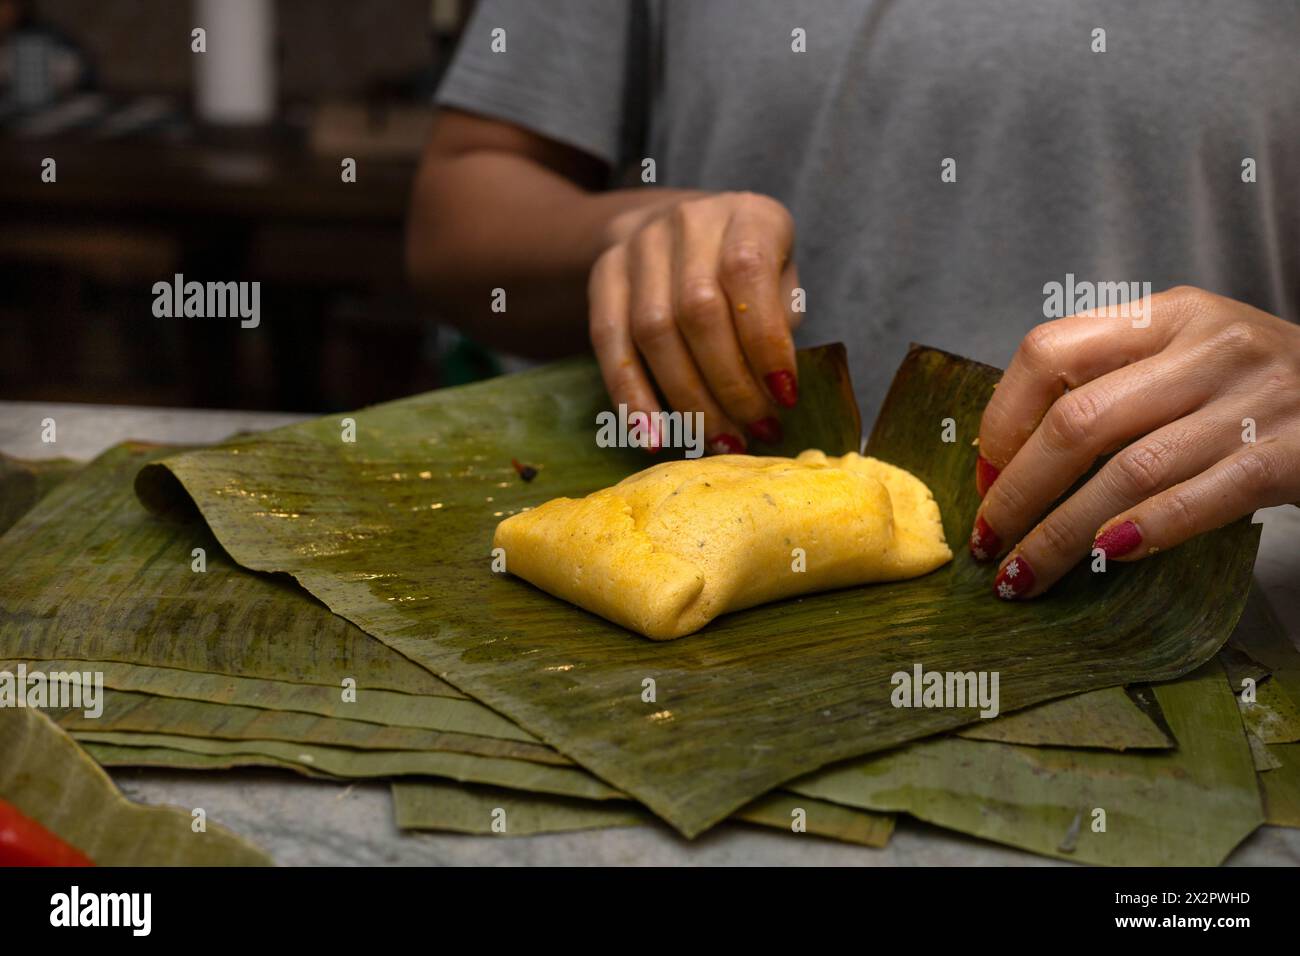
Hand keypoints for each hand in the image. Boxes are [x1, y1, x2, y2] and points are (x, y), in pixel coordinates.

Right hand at [588, 191, 801, 453]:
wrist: (674, 226)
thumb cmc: (744, 267)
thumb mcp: (781, 277)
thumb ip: (780, 320)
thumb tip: (773, 389)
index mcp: (746, 214)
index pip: (749, 273)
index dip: (765, 341)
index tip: (785, 396)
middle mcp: (688, 221)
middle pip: (698, 311)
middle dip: (728, 384)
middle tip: (752, 432)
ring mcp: (638, 245)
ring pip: (653, 332)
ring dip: (685, 400)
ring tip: (716, 441)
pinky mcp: (604, 275)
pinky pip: (610, 342)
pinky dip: (631, 396)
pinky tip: (653, 436)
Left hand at [971, 286, 1299, 598]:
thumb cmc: (1261, 388)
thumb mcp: (1188, 356)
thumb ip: (1112, 385)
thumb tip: (1006, 460)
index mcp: (1166, 316)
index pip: (1050, 352)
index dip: (1002, 420)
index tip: (985, 474)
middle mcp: (1207, 348)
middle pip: (1077, 421)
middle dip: (1018, 491)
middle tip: (988, 540)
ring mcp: (1254, 400)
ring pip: (1128, 471)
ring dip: (1061, 533)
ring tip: (1023, 573)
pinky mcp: (1292, 454)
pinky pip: (1199, 497)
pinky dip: (1145, 531)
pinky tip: (1107, 559)